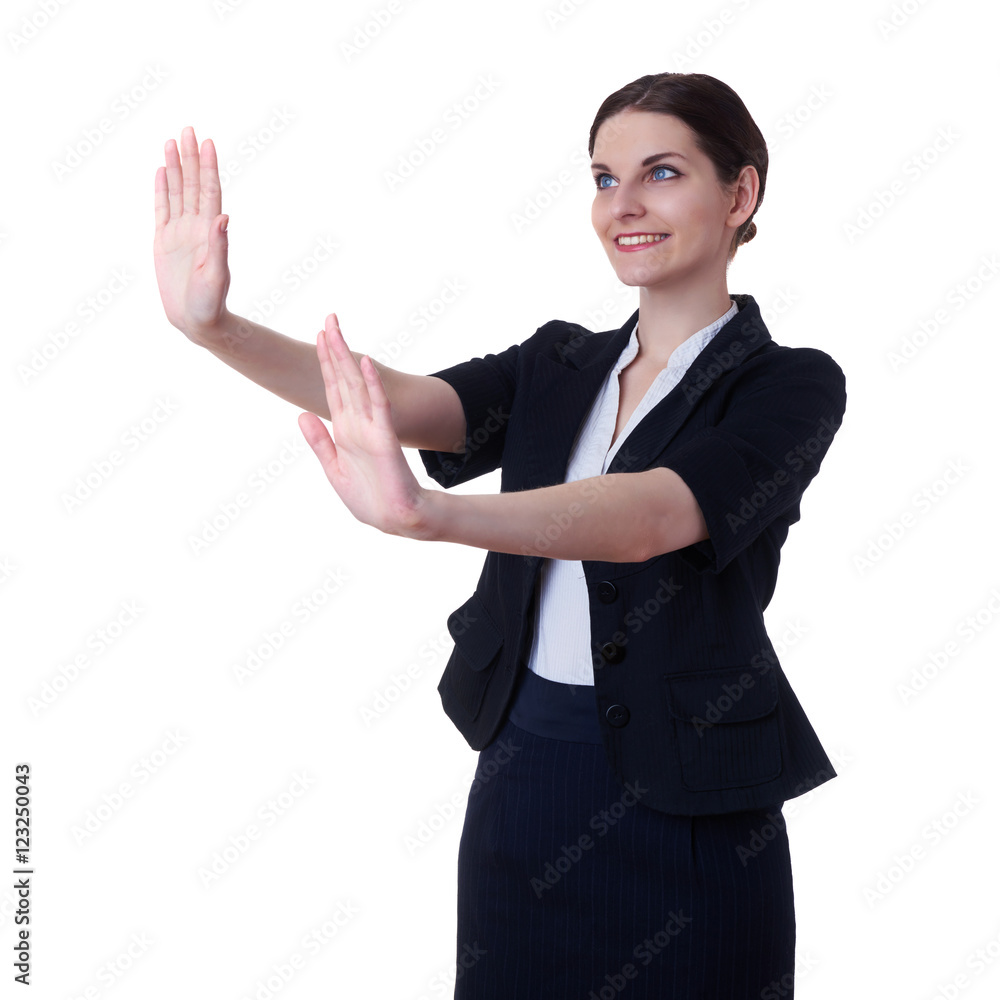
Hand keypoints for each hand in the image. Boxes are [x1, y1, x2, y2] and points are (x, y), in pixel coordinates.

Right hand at [153, 126, 231, 341]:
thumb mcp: (216, 275)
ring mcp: (179, 232)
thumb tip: (222, 216)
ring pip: (177, 192)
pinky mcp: (164, 241)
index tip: (207, 142)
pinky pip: (161, 209)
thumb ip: (218, 246)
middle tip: (188, 128)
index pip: (209, 191)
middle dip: (191, 157)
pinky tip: (162, 171)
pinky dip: (162, 190)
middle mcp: (196, 227)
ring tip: (172, 141)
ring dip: (175, 167)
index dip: (208, 167)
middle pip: (192, 184)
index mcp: (210, 232)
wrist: (196, 321)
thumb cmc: (210, 302)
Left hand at [298, 314, 434, 539]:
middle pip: (343, 379)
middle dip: (334, 349)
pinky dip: (371, 384)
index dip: (326, 362)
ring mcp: (372, 428)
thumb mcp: (333, 469)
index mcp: (344, 430)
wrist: (395, 519)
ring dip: (347, 358)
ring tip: (337, 331)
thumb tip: (300, 414)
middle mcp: (357, 423)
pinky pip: (377, 405)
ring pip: (357, 385)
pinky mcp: (385, 438)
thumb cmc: (369, 499)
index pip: (333, 389)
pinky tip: (363, 363)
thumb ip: (318, 441)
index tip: (320, 336)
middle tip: (328, 319)